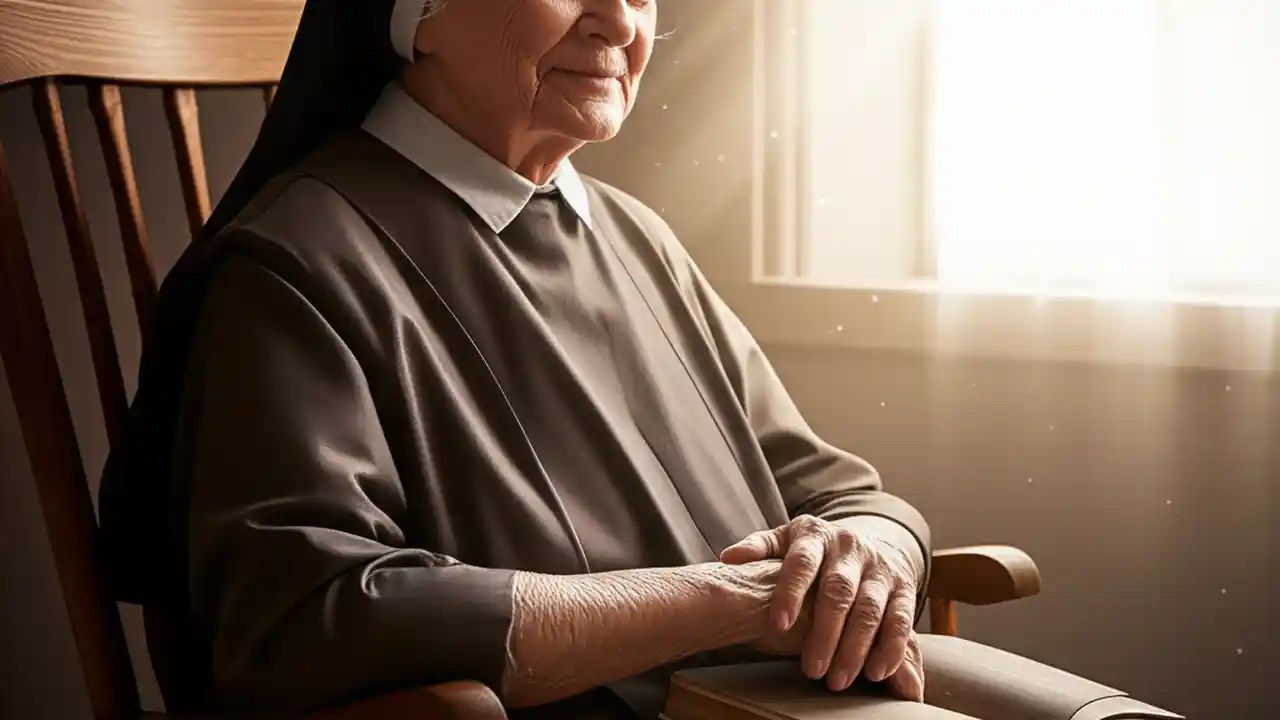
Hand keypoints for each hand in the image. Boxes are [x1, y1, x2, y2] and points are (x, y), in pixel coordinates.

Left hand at [720, 515, 921, 698]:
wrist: (867, 541)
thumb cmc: (812, 552)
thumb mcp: (785, 542)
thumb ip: (759, 548)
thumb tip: (729, 558)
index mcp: (815, 534)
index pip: (801, 562)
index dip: (790, 592)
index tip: (778, 626)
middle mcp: (850, 547)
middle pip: (838, 590)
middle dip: (825, 633)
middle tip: (811, 671)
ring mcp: (880, 567)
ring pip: (870, 608)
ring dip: (855, 647)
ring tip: (837, 680)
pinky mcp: (904, 588)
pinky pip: (902, 619)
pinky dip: (891, 647)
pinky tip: (876, 672)